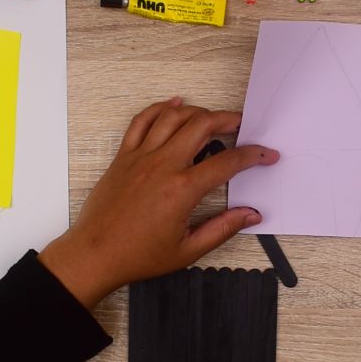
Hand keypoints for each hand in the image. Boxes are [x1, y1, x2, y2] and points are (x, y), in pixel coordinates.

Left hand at [39, 98, 279, 308]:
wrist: (94, 254)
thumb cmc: (137, 256)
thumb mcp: (188, 250)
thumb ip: (223, 229)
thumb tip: (250, 215)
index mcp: (182, 190)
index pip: (228, 162)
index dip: (254, 155)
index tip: (266, 154)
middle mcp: (162, 166)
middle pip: (202, 125)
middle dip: (228, 120)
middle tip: (241, 125)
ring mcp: (140, 157)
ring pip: (173, 117)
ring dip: (197, 111)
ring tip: (212, 117)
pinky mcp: (123, 157)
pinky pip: (142, 121)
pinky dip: (160, 109)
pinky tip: (174, 105)